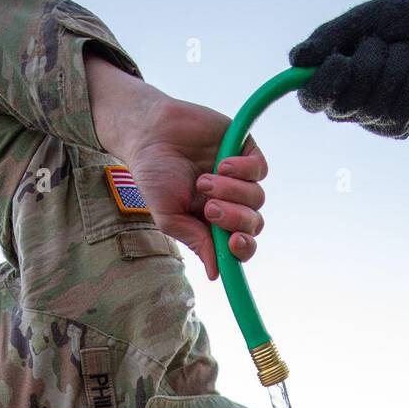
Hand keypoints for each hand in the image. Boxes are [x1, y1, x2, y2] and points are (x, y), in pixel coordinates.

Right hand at [86, 54, 267, 279]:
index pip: (241, 245)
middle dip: (235, 219)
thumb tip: (215, 274)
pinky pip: (260, 168)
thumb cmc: (155, 176)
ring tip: (204, 182)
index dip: (243, 248)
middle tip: (210, 208)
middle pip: (253, 224)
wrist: (149, 133)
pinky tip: (222, 164)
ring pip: (257, 198)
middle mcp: (231, 203)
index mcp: (214, 224)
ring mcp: (240, 178)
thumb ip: (195, 241)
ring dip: (232, 193)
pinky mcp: (244, 151)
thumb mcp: (170, 216)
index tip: (233, 243)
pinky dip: (243, 170)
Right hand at [290, 0, 408, 138]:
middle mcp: (344, 108)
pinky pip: (405, 105)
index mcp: (325, 82)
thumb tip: (296, 60)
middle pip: (349, 102)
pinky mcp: (397, 129)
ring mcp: (372, 121)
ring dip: (397, 64)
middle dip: (370, 63)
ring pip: (380, 103)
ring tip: (403, 50)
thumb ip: (326, 39)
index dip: (326, 84)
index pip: (312, 99)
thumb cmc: (391, 22)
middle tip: (379, 42)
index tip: (340, 60)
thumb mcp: (357, 21)